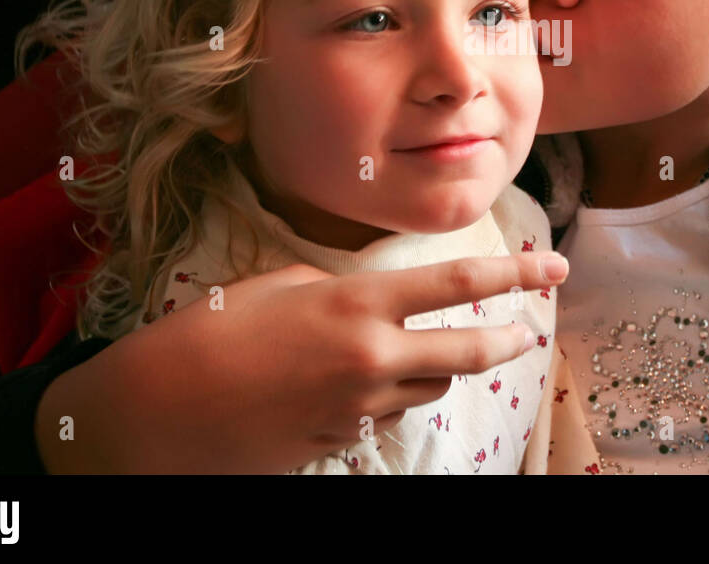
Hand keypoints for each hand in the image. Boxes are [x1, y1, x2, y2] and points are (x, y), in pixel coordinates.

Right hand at [35, 251, 568, 472]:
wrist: (157, 414)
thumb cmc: (209, 333)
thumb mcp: (276, 284)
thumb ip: (336, 288)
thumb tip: (366, 300)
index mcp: (355, 303)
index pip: (456, 283)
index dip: (513, 271)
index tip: (552, 266)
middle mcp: (371, 358)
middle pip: (466, 351)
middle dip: (507, 339)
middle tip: (529, 332)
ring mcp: (359, 408)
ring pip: (427, 388)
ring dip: (434, 369)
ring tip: (419, 351)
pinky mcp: (340, 443)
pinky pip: (382, 416)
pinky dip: (383, 398)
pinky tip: (346, 387)